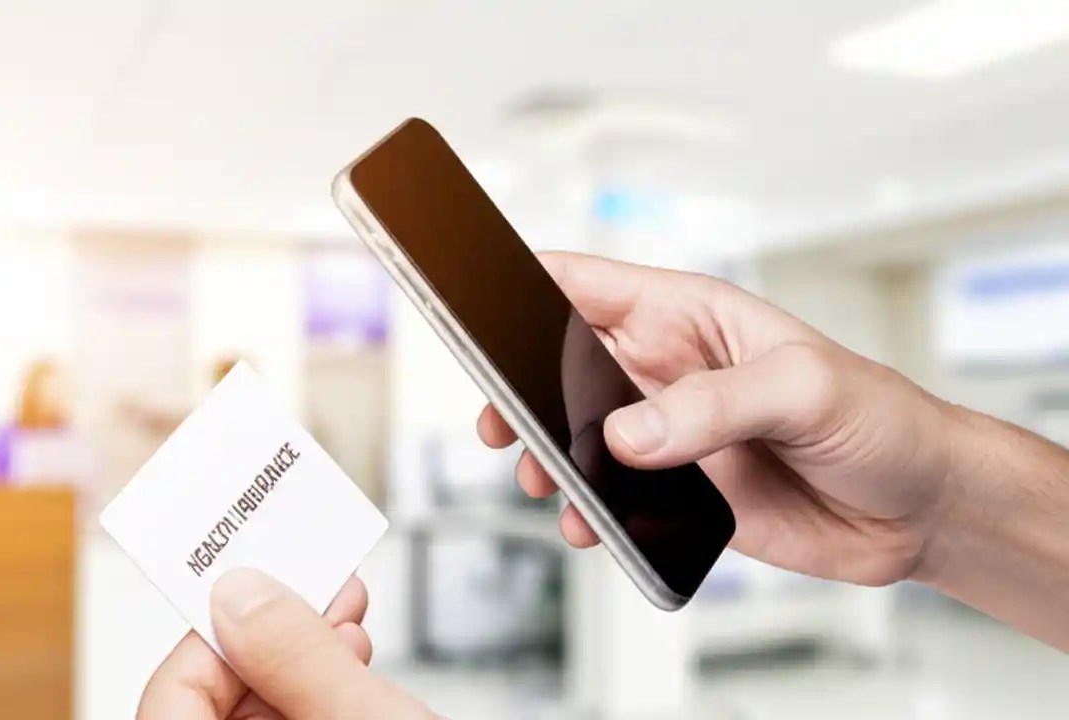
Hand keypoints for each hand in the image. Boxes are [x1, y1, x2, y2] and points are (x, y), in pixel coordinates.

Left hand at [138, 568, 435, 718]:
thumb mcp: (359, 718)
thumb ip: (296, 656)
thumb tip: (241, 593)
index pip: (172, 696)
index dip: (218, 634)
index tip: (262, 586)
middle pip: (218, 695)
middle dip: (274, 636)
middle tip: (321, 587)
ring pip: (259, 706)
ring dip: (304, 655)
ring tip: (348, 611)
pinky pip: (291, 717)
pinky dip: (318, 687)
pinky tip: (351, 657)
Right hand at [478, 252, 956, 586]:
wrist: (916, 509)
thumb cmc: (878, 418)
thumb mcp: (803, 390)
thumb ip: (711, 406)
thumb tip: (627, 434)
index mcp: (688, 317)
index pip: (585, 285)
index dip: (523, 283)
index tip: (474, 299)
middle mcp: (665, 372)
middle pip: (558, 366)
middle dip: (516, 389)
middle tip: (499, 422)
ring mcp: (667, 434)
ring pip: (574, 437)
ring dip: (546, 458)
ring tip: (543, 480)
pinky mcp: (676, 493)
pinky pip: (608, 498)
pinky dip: (586, 513)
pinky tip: (589, 526)